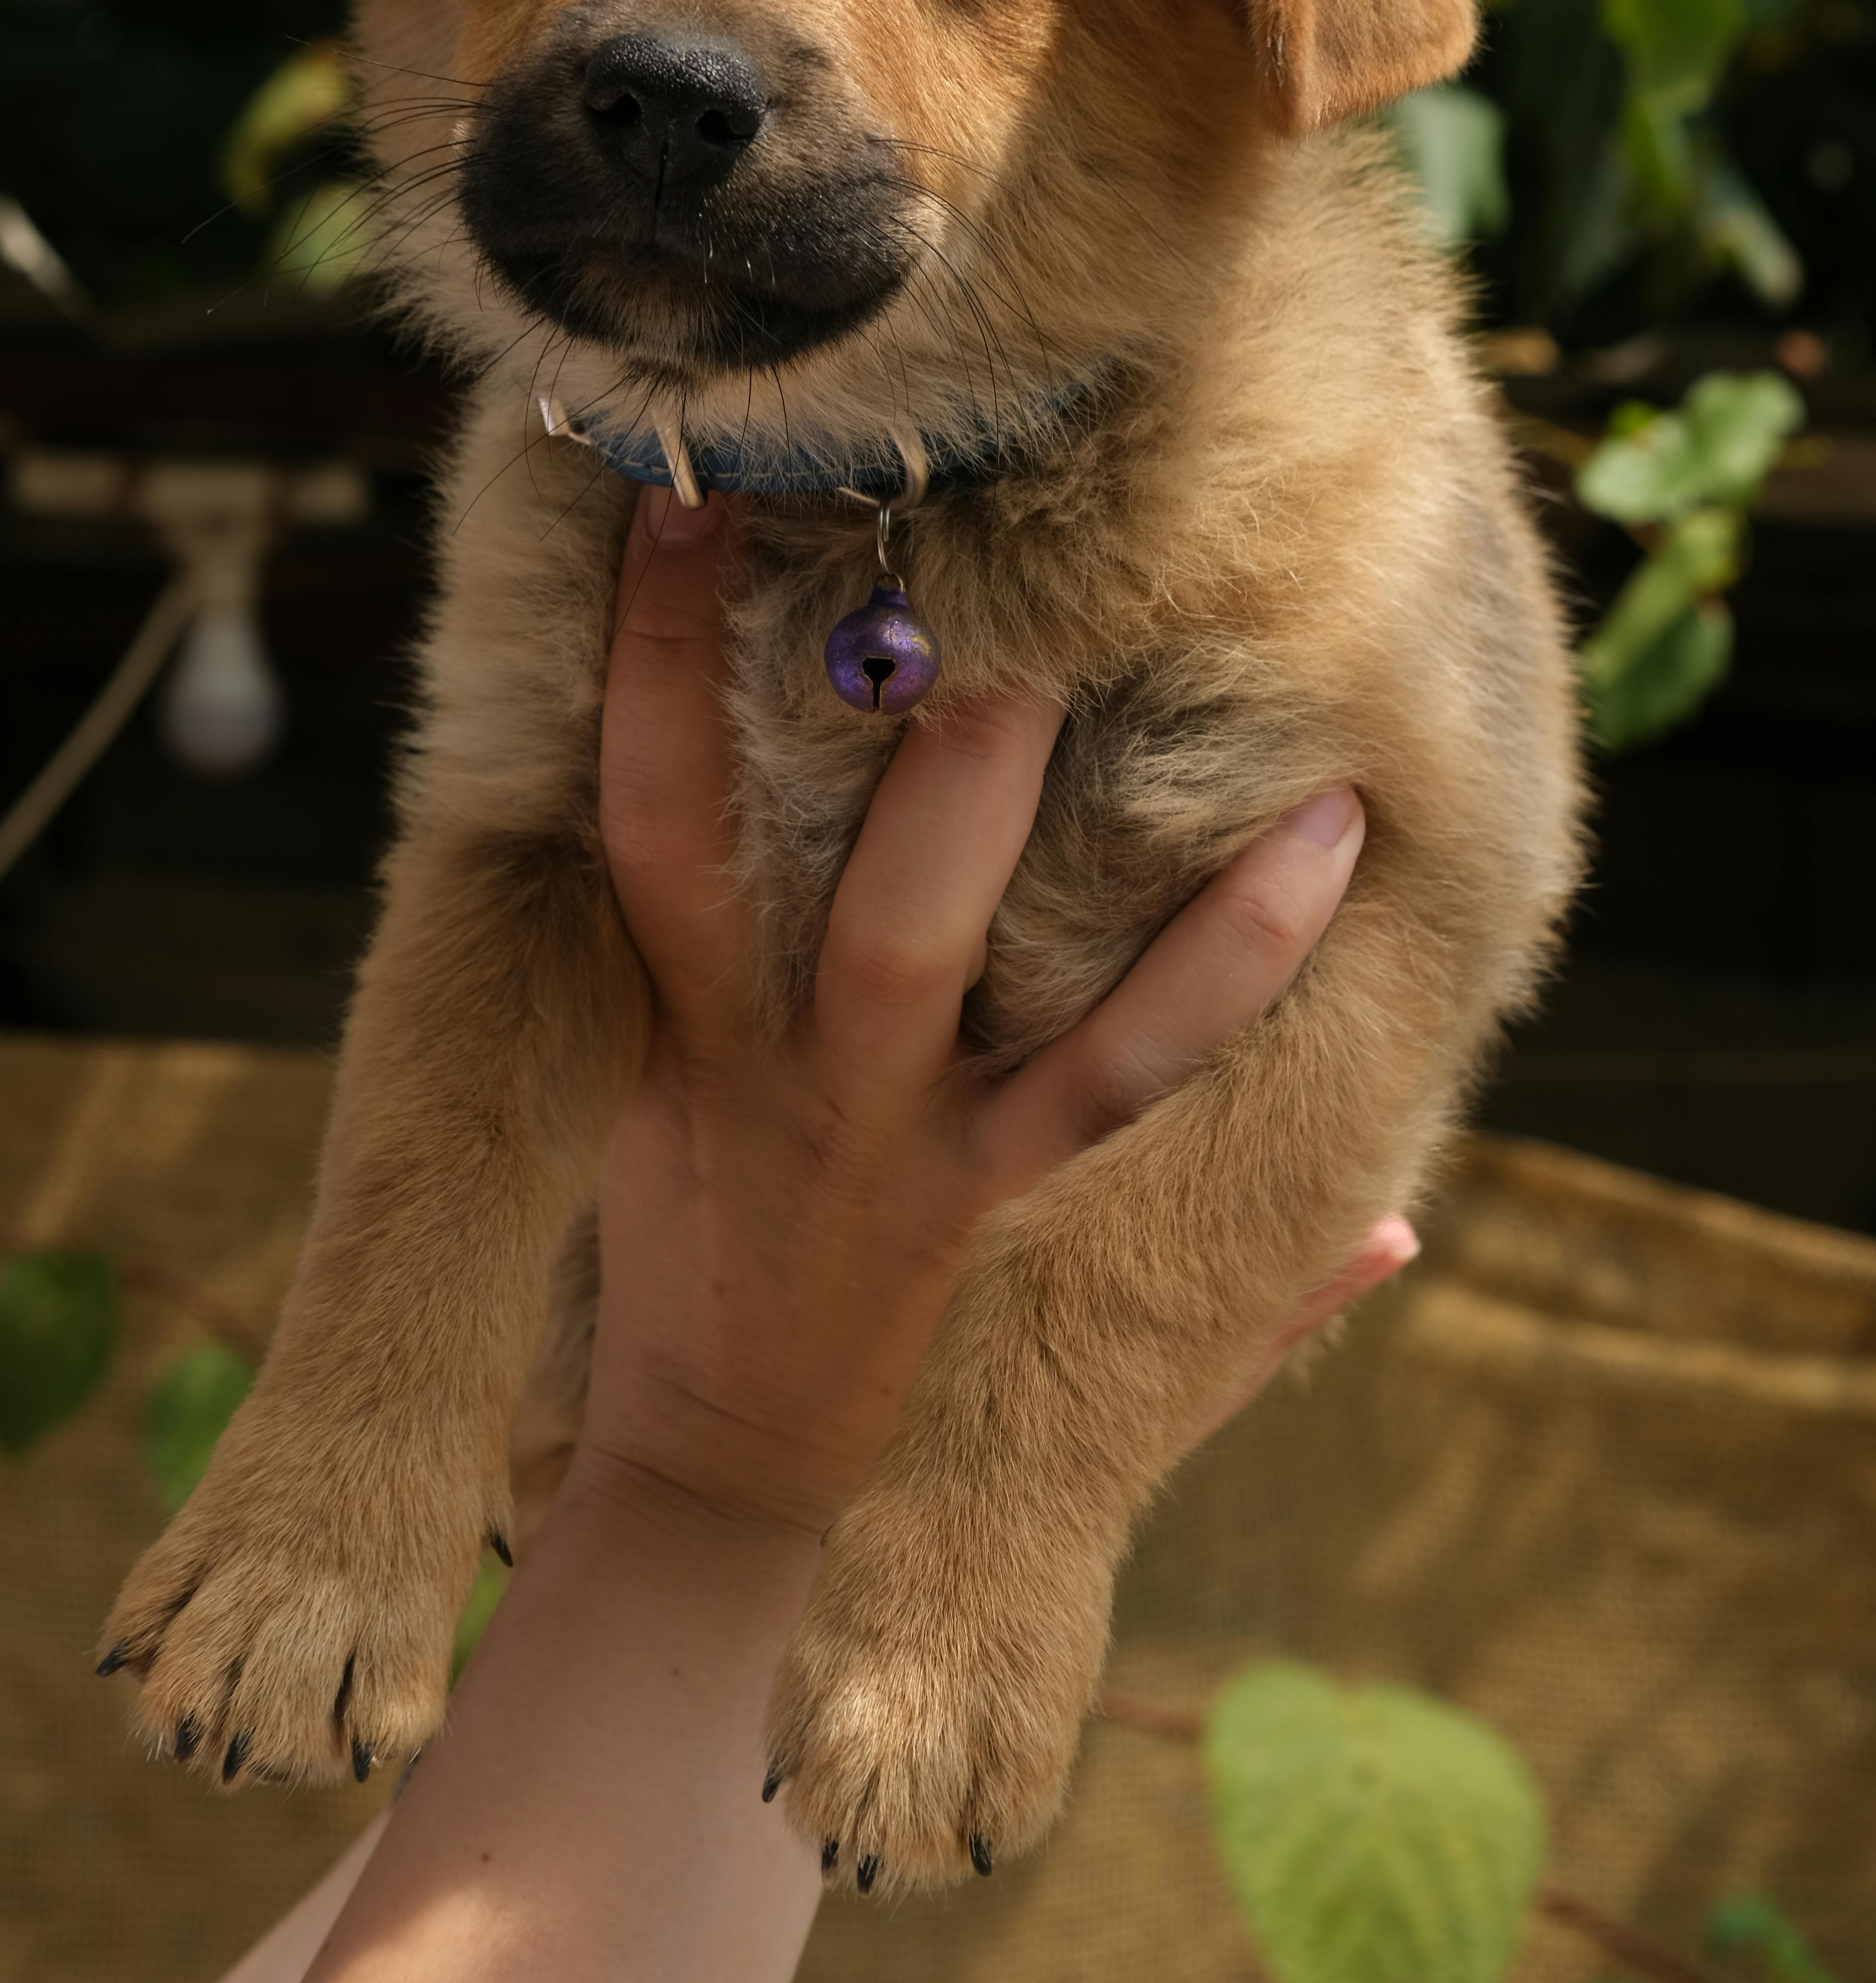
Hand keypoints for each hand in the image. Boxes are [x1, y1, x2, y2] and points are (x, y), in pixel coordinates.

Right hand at [578, 487, 1413, 1541]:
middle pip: (824, 866)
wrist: (712, 1476)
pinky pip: (1117, 1075)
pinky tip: (1335, 848)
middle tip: (933, 534)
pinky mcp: (987, 1202)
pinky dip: (1232, 970)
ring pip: (935, 941)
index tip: (678, 506)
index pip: (650, 819)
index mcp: (695, 1020)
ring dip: (1008, 796)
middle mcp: (788, 1063)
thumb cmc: (689, 1271)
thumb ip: (695, 959)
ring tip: (1099, 649)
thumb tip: (962, 887)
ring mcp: (895, 1134)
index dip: (652, 664)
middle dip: (880, 714)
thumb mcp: (647, 1125)